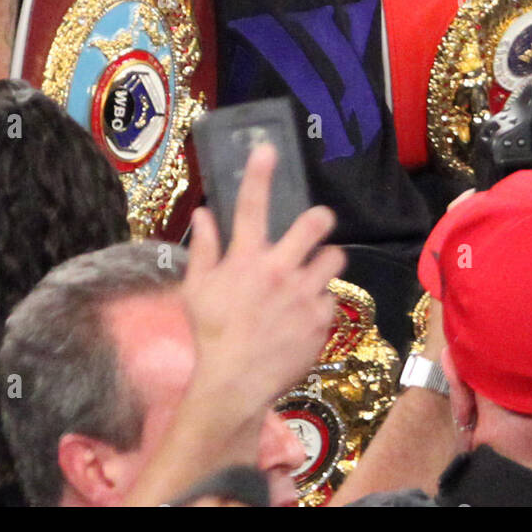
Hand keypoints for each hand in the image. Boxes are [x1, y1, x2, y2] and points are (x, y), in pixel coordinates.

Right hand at [182, 143, 345, 410]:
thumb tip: (204, 213)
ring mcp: (304, 294)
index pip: (252, 206)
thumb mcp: (196, 289)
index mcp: (246, 258)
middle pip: (316, 224)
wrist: (235, 383)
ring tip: (312, 275)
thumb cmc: (211, 334)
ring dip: (325, 262)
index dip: (260, 173)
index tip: (268, 148)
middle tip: (316, 227)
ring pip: (334, 259)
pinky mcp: (321, 319)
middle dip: (320, 219)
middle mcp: (279, 269)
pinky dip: (320, 303)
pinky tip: (305, 314)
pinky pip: (331, 298)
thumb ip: (203, 248)